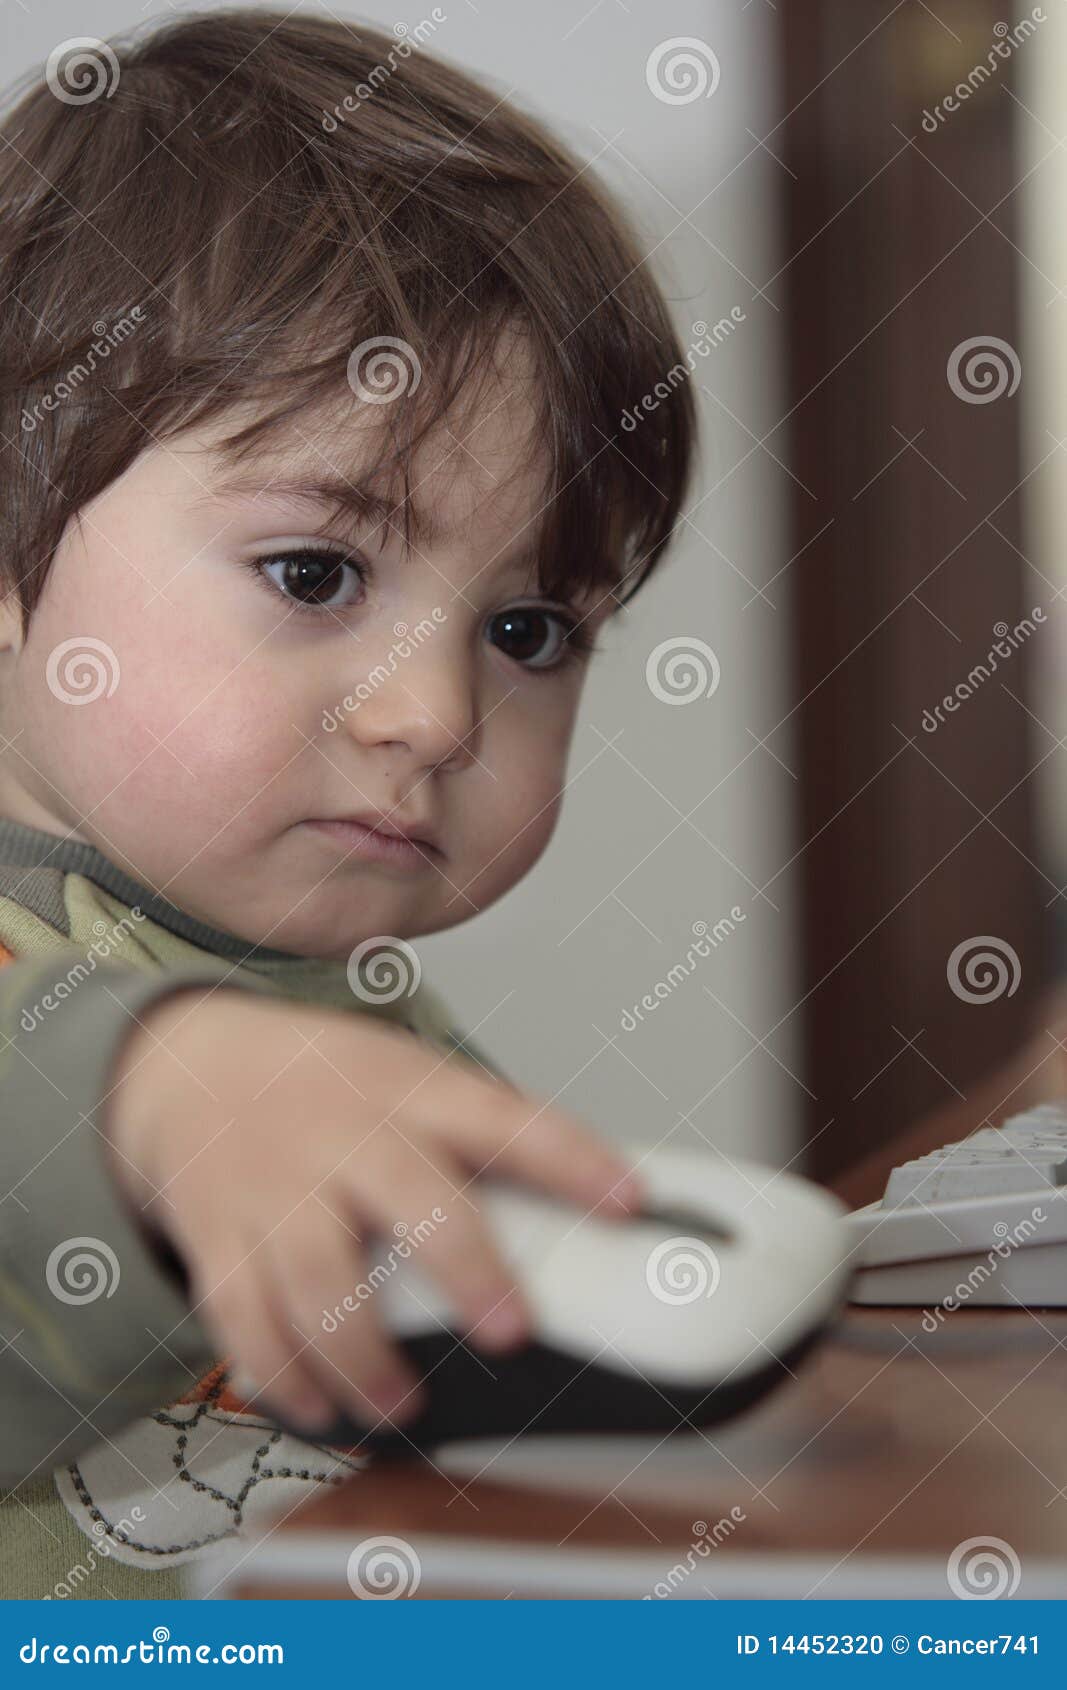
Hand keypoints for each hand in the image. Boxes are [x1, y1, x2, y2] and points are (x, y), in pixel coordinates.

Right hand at [103, 985, 640, 1434]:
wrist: (196, 1066)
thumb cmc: (333, 1087)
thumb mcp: (415, 1082)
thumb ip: (488, 1143)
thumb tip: (601, 1222)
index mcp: (415, 1094)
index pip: (507, 1119)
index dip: (572, 1159)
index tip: (631, 1201)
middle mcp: (348, 1137)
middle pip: (411, 1199)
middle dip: (466, 1267)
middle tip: (509, 1332)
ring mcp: (278, 1188)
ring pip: (315, 1277)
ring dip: (362, 1356)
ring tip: (404, 1405)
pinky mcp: (220, 1237)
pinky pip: (240, 1316)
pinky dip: (279, 1375)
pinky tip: (319, 1410)